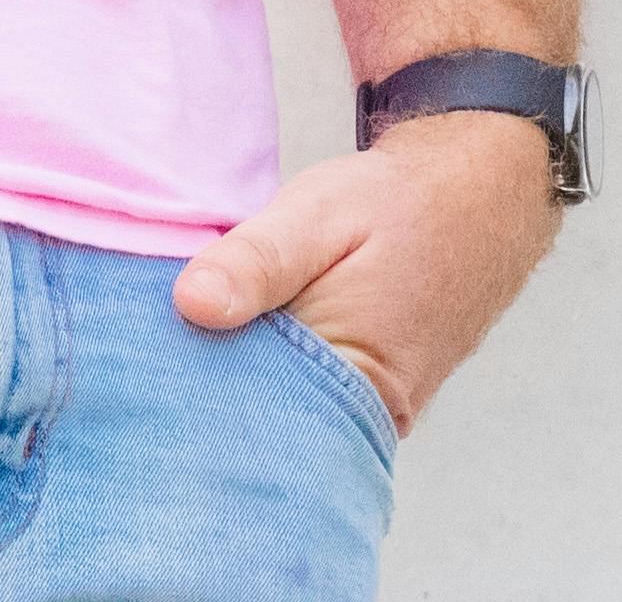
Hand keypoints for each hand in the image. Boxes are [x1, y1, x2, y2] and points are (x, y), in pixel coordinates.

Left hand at [167, 107, 560, 432]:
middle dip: (208, 388)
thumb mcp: (318, 213)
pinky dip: (264, 371)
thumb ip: (256, 261)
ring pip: (279, 412)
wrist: (476, 196)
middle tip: (152, 348)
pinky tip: (232, 339)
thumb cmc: (398, 204)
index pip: (252, 418)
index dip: (193, 390)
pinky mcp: (363, 399)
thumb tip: (189, 303)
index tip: (145, 359)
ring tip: (188, 339)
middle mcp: (368, 419)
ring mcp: (369, 415)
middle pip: (262, 426)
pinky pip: (300, 400)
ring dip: (236, 377)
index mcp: (360, 384)